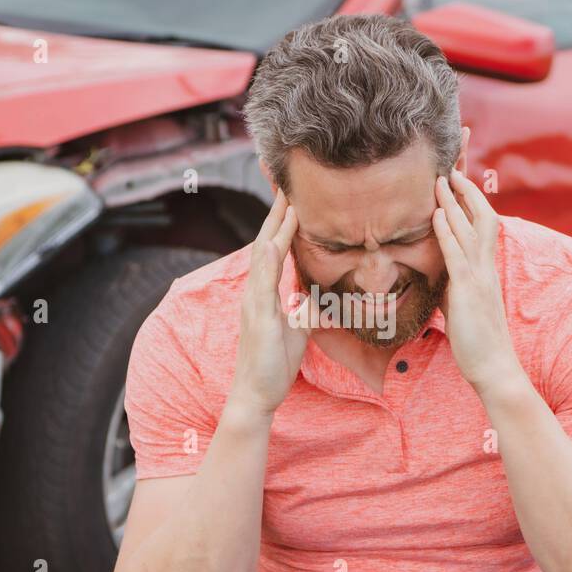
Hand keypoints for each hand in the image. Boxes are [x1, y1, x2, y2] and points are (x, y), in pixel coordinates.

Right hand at [228, 188, 315, 418]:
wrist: (257, 395)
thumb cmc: (274, 363)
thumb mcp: (297, 329)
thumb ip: (303, 308)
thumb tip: (317, 297)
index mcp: (266, 289)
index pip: (275, 244)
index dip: (284, 217)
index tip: (293, 190)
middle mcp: (256, 290)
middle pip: (266, 239)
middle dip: (276, 208)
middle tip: (284, 176)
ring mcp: (255, 303)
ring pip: (262, 256)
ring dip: (273, 226)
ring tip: (284, 197)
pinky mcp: (258, 319)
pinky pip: (262, 286)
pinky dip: (267, 262)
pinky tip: (272, 242)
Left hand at [432, 168, 525, 394]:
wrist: (492, 366)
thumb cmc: (476, 339)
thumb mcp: (462, 302)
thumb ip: (453, 282)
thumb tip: (438, 272)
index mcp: (486, 268)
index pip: (483, 224)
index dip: (474, 199)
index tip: (460, 179)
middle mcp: (486, 266)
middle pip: (483, 216)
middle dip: (468, 190)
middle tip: (452, 166)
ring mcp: (479, 277)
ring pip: (470, 229)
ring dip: (454, 202)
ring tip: (439, 180)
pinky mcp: (468, 290)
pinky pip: (457, 254)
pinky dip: (447, 231)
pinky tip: (437, 214)